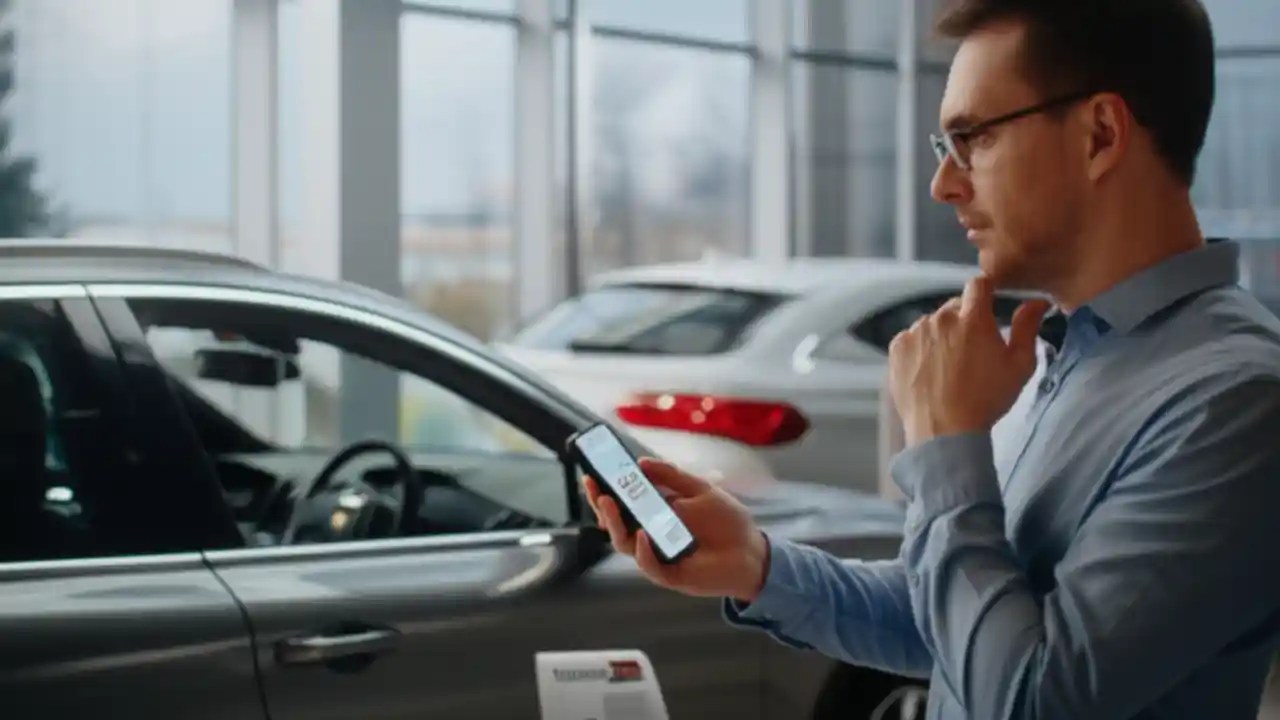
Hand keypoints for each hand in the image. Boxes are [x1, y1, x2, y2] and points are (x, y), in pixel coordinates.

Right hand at [582, 458, 769, 602]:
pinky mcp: (671, 576)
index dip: (605, 492)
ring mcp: (659, 557)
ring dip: (616, 524)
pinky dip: (644, 551)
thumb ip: (672, 476)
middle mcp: (651, 536)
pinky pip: (650, 566)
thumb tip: (641, 462)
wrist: (753, 551)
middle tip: (597, 489)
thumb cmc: (728, 522)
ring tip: (611, 504)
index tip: (592, 475)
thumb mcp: (701, 490)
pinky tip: (643, 535)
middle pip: (616, 525)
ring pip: (626, 545)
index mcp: (656, 515)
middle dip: (602, 507)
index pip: (623, 504)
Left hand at [888, 276, 1051, 445]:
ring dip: (941, 334)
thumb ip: (1027, 328)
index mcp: (973, 317)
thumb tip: (1036, 301)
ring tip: (948, 364)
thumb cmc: (986, 398)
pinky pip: (911, 338)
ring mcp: (915, 332)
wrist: (944, 430)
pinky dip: (920, 348)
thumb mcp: (1019, 365)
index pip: (978, 284)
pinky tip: (929, 370)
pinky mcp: (897, 348)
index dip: (985, 290)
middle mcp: (940, 317)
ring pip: (932, 323)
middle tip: (971, 348)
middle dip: (964, 319)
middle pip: (954, 306)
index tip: (989, 302)